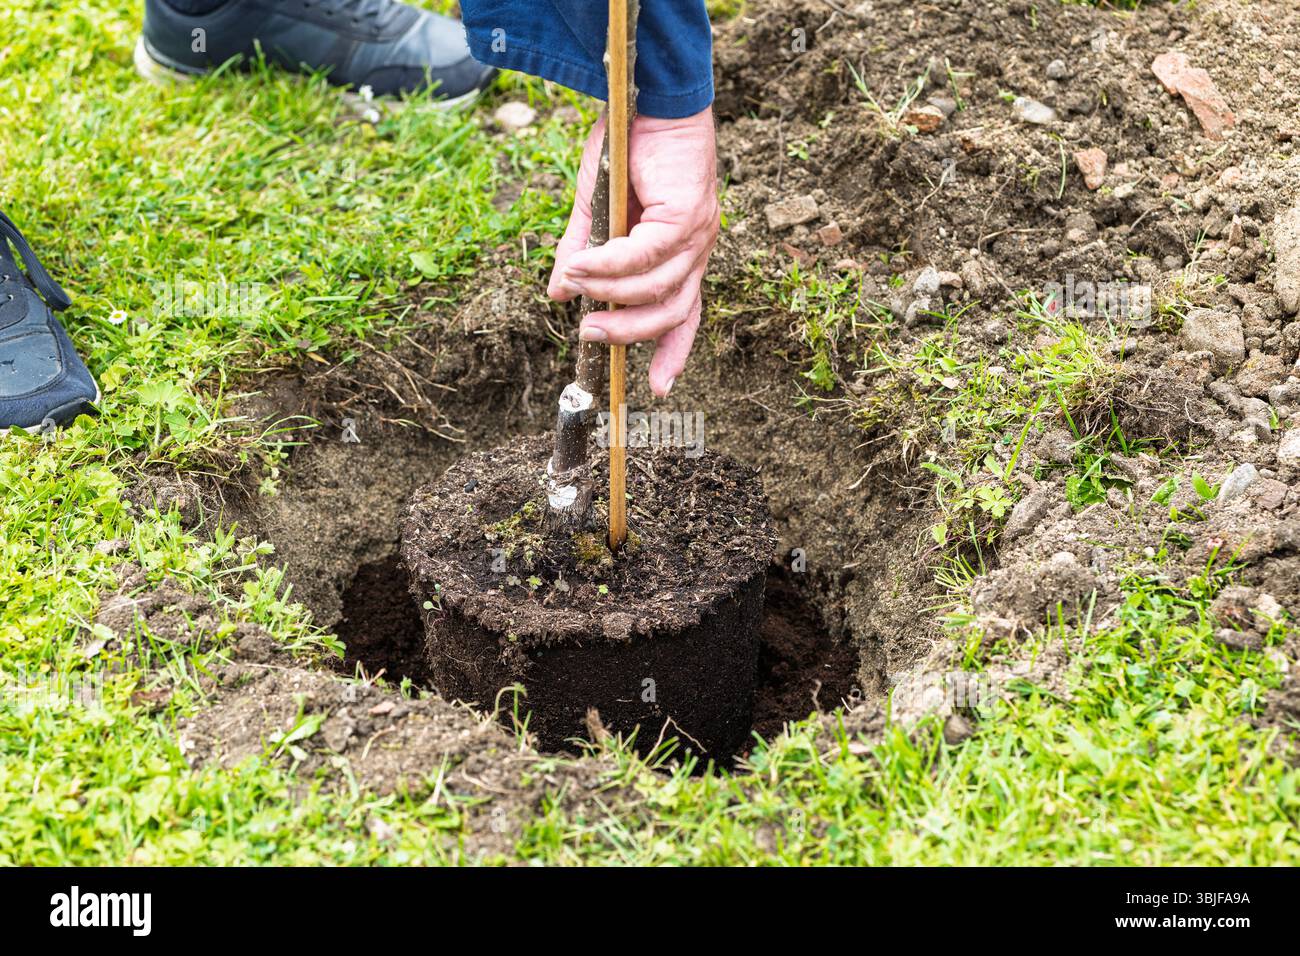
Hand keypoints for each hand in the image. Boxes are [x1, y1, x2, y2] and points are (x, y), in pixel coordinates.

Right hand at [548, 106, 718, 397]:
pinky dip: (611, 264)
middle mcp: (698, 250)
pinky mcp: (689, 213)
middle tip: (587, 332)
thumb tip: (560, 294)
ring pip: (659, 288)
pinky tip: (583, 264)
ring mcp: (699, 233)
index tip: (660, 389)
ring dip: (612, 294)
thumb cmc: (628, 147)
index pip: (685, 317)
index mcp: (682, 256)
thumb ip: (582, 255)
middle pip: (672, 313)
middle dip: (628, 333)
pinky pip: (647, 255)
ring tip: (576, 284)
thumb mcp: (597, 211)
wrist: (646, 94)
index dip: (673, 355)